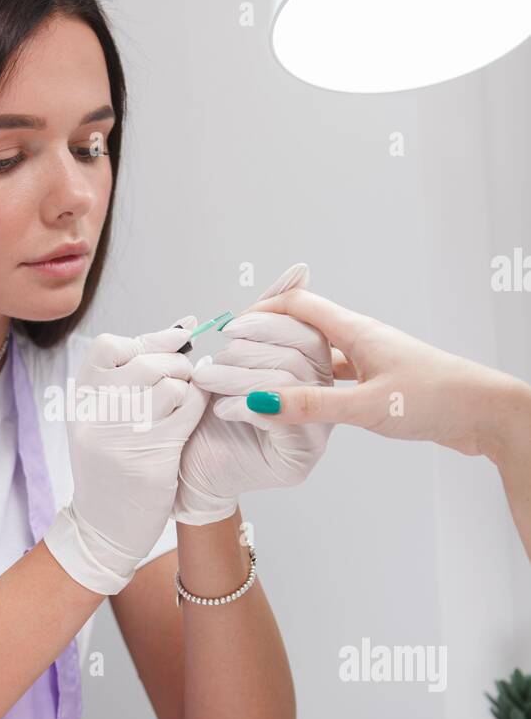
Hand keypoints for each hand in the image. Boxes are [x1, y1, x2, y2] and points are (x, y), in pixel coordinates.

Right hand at [44, 318, 207, 594]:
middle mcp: (95, 416)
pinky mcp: (149, 459)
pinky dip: (196, 408)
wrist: (104, 528)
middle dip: (175, 365)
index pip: (109, 346)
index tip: (170, 348)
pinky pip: (186, 412)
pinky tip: (190, 419)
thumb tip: (184, 327)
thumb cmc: (113, 465)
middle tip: (183, 380)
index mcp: (80, 401)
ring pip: (170, 383)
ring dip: (188, 388)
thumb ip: (135, 374)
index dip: (146, 342)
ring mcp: (120, 437)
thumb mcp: (106, 417)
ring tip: (182, 404)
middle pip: (146, 362)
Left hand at [173, 264, 333, 523]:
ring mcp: (318, 428)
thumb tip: (300, 271)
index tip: (233, 324)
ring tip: (206, 379)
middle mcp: (324, 396)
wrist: (193, 468)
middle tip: (215, 356)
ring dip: (240, 376)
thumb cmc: (212, 412)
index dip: (272, 321)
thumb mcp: (236, 357)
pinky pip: (284, 420)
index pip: (309, 332)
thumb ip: (264, 319)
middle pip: (304, 354)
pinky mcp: (301, 455)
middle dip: (253, 348)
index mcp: (314, 368)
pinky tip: (221, 408)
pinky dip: (248, 407)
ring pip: (291, 383)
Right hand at [235, 286, 530, 460]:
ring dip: (291, 361)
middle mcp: (361, 339)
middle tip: (237, 355)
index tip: (233, 329)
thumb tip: (260, 399)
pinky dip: (315, 384)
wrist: (485, 413)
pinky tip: (302, 401)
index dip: (263, 311)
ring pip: (321, 354)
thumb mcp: (367, 406)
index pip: (299, 305)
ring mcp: (372, 360)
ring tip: (259, 377)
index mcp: (356, 331)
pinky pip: (337, 376)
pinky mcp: (381, 382)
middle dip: (269, 336)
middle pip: (305, 326)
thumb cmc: (435, 399)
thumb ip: (312, 405)